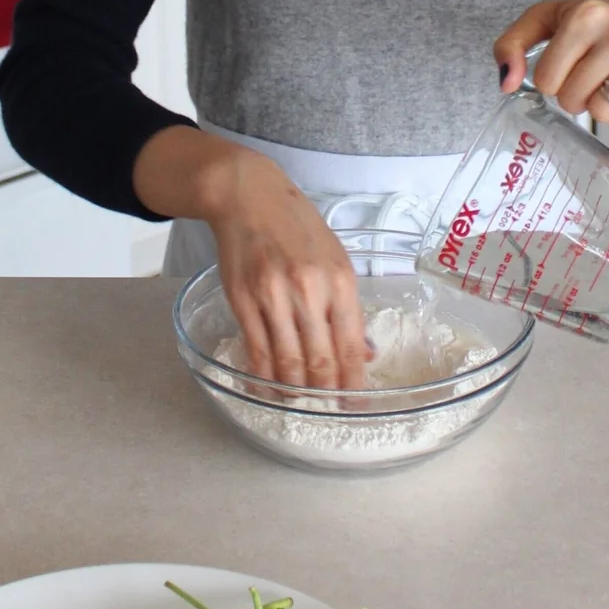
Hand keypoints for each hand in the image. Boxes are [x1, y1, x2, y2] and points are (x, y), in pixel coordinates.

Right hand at [133, 128, 368, 388]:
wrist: (249, 196)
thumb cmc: (298, 226)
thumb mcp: (336, 257)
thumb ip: (348, 306)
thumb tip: (365, 352)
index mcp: (339, 280)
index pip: (351, 345)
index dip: (354, 382)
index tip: (357, 405)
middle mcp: (308, 290)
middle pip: (320, 360)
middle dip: (326, 394)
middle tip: (329, 412)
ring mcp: (272, 297)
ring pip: (287, 362)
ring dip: (295, 392)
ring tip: (301, 406)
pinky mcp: (243, 300)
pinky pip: (256, 350)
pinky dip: (264, 377)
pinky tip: (271, 389)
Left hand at [494, 0, 608, 134]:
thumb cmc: (604, 25)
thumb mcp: (552, 20)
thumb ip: (512, 44)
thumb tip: (505, 83)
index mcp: (585, 14)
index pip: (546, 80)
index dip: (553, 81)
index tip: (569, 66)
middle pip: (573, 100)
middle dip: (577, 97)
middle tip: (593, 79)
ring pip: (604, 113)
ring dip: (603, 110)